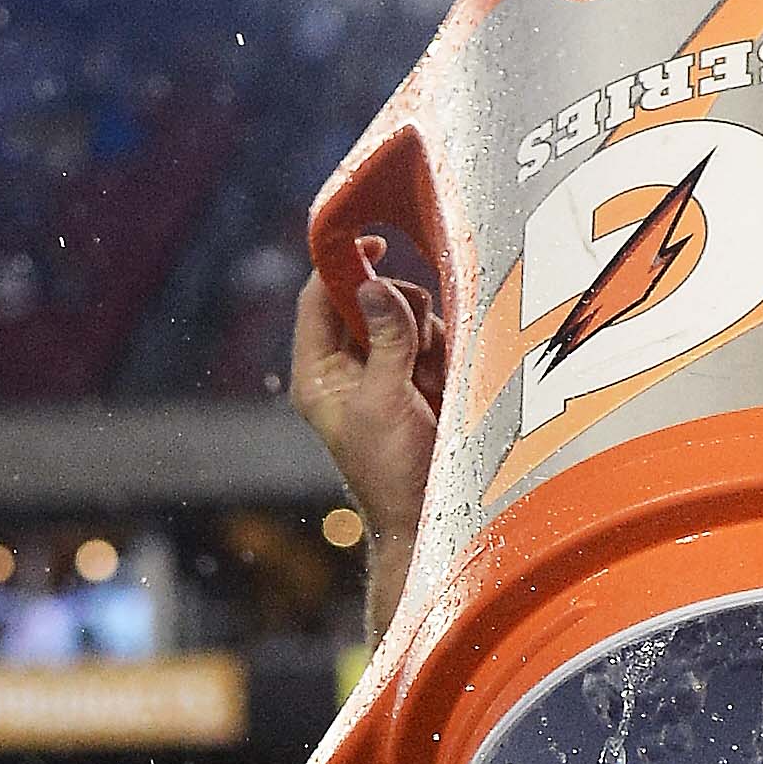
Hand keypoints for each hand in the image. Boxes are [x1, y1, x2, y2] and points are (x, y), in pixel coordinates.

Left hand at [290, 246, 444, 536]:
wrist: (429, 520)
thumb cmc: (393, 474)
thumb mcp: (384, 402)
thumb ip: (384, 340)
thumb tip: (374, 284)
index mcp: (319, 374)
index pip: (319, 299)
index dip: (342, 265)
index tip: (375, 243)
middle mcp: (347, 368)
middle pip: (368, 298)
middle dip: (399, 308)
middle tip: (416, 339)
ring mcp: (384, 372)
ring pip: (405, 315)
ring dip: (424, 331)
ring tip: (431, 373)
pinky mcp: (417, 381)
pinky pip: (431, 339)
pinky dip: (441, 349)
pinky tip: (443, 380)